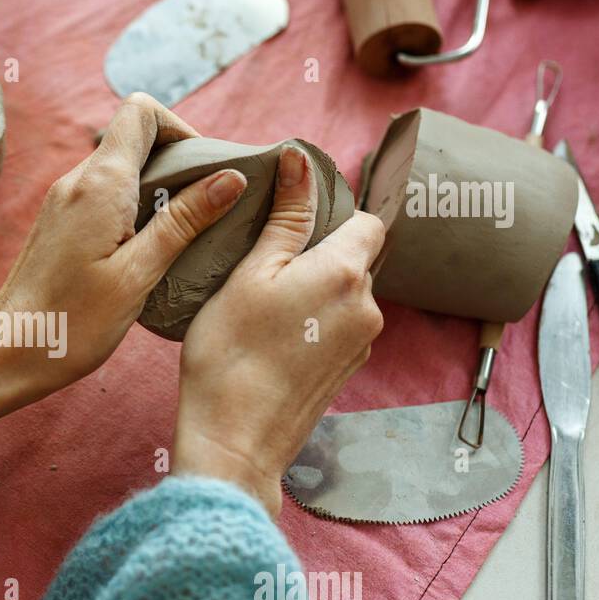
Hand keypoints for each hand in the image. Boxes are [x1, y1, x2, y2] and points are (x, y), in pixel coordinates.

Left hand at [0, 93, 246, 450]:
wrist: (10, 353)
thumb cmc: (74, 323)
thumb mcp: (140, 274)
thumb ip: (184, 221)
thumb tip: (230, 177)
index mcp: (100, 184)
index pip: (142, 111)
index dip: (180, 129)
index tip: (205, 173)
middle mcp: (76, 181)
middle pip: (134, 138)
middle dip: (176, 163)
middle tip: (204, 210)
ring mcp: (63, 201)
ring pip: (120, 169)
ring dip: (156, 189)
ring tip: (179, 236)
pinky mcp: (58, 223)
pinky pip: (104, 196)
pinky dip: (133, 208)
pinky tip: (146, 251)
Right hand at [173, 145, 385, 516]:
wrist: (234, 440)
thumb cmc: (230, 354)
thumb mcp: (248, 274)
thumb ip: (283, 217)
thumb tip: (300, 158)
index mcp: (344, 272)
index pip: (368, 221)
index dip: (334, 215)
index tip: (295, 224)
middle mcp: (366, 306)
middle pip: (356, 259)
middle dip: (318, 255)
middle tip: (264, 267)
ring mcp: (360, 343)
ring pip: (345, 296)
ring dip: (313, 292)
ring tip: (262, 307)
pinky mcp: (346, 372)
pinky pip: (338, 328)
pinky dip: (312, 324)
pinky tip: (272, 338)